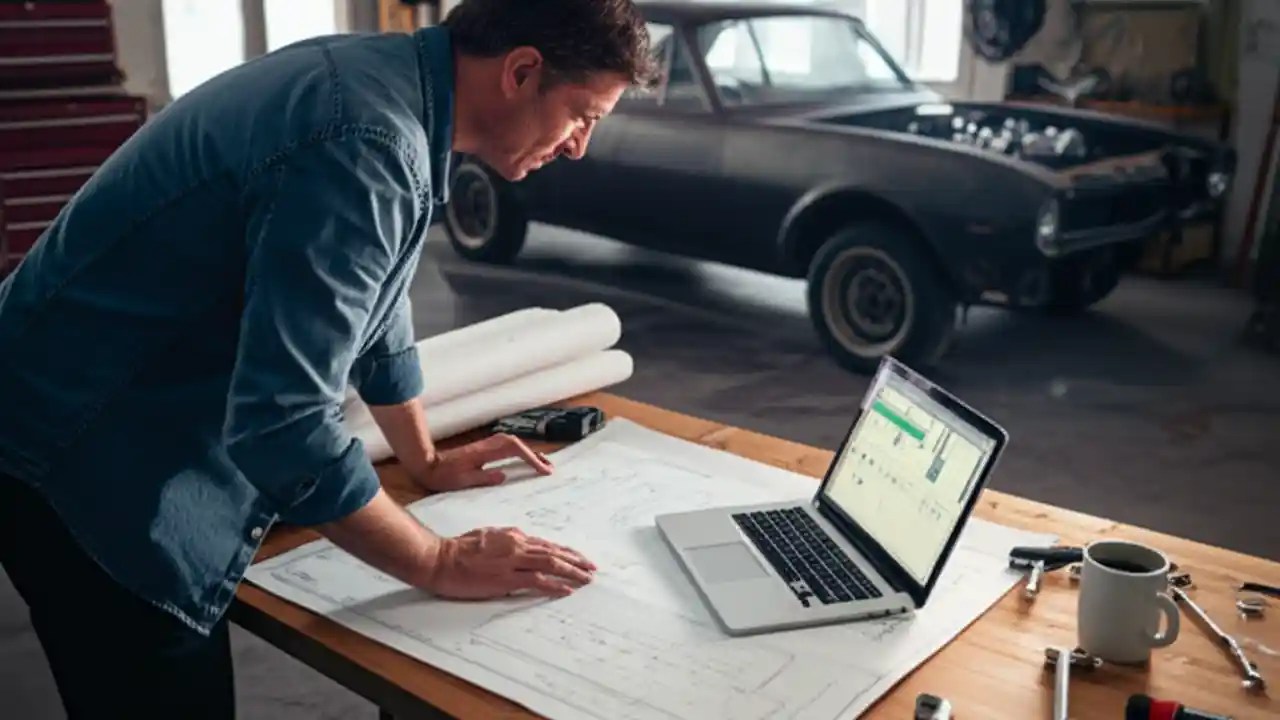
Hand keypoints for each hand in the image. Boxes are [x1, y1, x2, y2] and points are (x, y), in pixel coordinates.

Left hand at [413, 433, 552, 492]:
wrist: (427, 464)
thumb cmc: (443, 476)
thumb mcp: (463, 481)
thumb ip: (484, 478)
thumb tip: (504, 476)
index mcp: (485, 453)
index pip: (515, 451)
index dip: (531, 459)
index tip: (544, 470)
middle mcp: (488, 445)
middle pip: (517, 444)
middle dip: (535, 455)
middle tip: (549, 468)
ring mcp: (486, 446)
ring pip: (513, 444)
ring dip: (528, 453)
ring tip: (541, 465)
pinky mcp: (483, 449)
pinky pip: (507, 447)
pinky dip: (519, 452)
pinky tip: (523, 460)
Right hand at [426, 526, 595, 599]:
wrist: (439, 559)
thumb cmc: (457, 549)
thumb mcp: (486, 536)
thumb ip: (505, 539)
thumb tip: (520, 540)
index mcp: (511, 536)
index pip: (545, 544)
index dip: (564, 551)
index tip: (577, 557)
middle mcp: (516, 545)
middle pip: (553, 552)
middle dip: (575, 560)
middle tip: (591, 568)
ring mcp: (512, 561)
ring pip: (550, 563)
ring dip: (572, 571)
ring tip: (586, 578)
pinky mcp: (506, 578)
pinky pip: (537, 581)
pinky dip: (554, 585)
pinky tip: (567, 589)